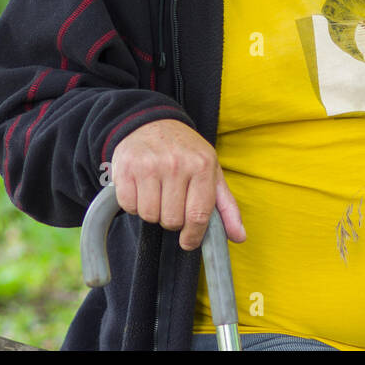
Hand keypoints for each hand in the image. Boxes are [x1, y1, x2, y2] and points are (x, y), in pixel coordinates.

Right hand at [111, 118, 245, 249]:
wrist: (151, 122)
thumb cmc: (186, 151)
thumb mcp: (212, 171)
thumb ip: (226, 206)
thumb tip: (239, 237)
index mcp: (202, 166)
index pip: (198, 215)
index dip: (193, 236)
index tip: (189, 241)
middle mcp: (176, 164)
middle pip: (172, 220)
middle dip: (173, 220)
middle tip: (173, 203)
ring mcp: (149, 166)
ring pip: (150, 216)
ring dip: (153, 212)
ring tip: (158, 194)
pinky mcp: (125, 169)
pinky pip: (129, 206)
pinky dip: (134, 205)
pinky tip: (142, 189)